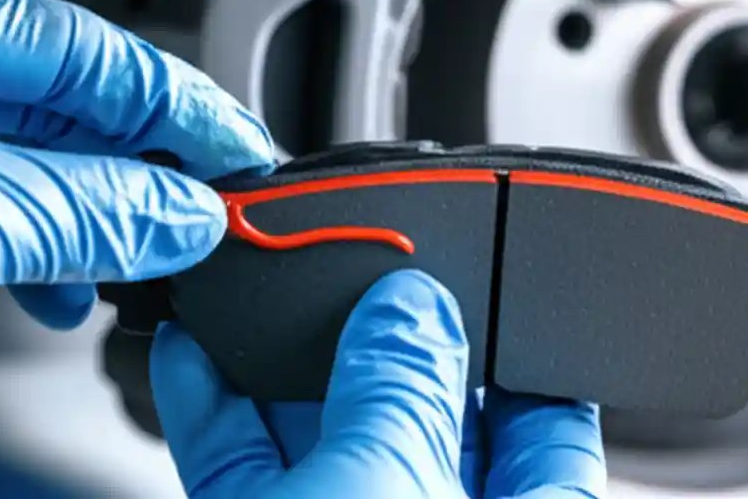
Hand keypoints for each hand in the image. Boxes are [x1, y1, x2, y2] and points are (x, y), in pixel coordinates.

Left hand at [0, 0, 273, 438]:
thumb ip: (76, 205)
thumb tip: (178, 211)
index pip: (68, 44)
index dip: (167, 98)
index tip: (234, 150)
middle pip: (57, 103)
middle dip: (139, 159)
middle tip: (211, 206)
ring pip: (34, 168)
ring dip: (104, 213)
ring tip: (155, 256)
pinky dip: (52, 253)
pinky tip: (74, 286)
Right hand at [151, 270, 606, 497]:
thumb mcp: (388, 488)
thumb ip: (404, 389)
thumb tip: (410, 309)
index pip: (553, 429)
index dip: (524, 354)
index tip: (487, 290)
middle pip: (422, 419)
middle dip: (379, 342)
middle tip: (357, 271)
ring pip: (321, 439)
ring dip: (282, 369)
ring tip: (262, 292)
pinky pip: (245, 470)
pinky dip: (215, 415)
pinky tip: (194, 357)